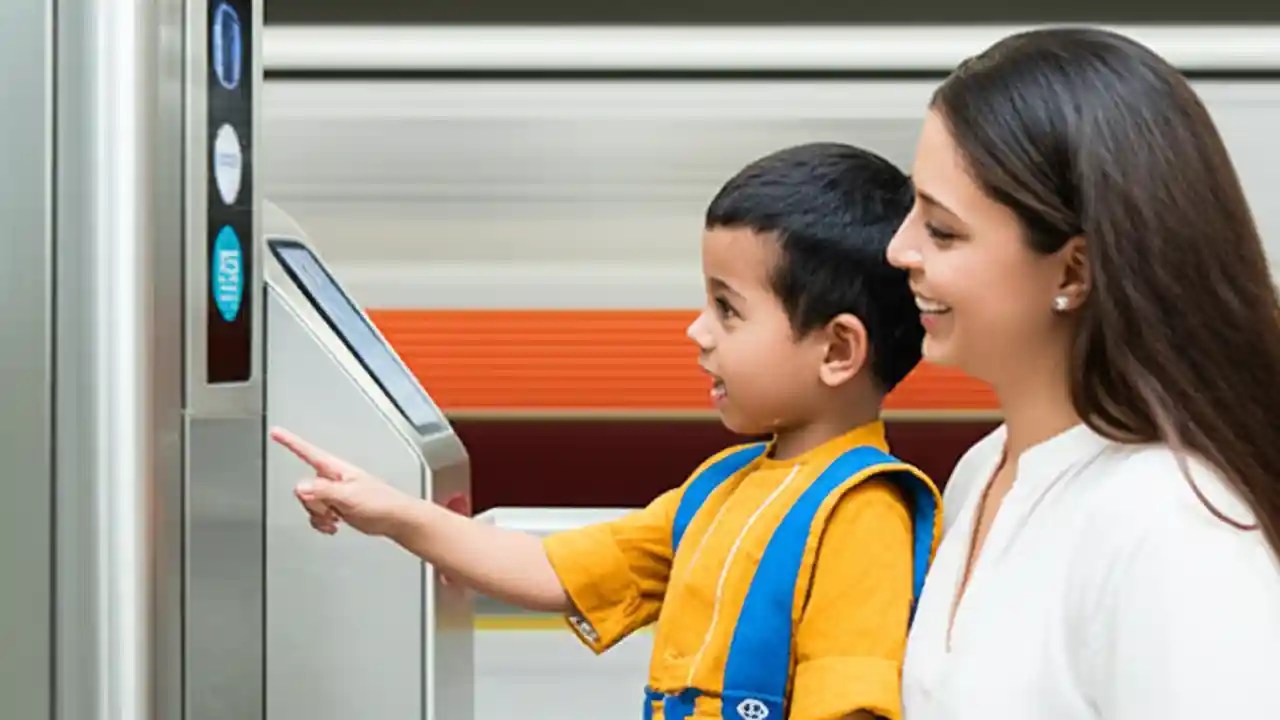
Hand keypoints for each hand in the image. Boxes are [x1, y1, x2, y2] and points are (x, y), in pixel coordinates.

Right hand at [271, 426, 416, 537]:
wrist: (393, 519)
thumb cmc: (380, 502)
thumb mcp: (349, 495)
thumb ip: (323, 491)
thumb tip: (300, 487)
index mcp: (335, 469)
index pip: (307, 452)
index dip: (290, 442)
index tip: (275, 432)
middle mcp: (331, 479)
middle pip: (304, 488)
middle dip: (314, 503)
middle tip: (332, 508)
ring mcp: (332, 493)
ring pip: (308, 504)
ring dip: (319, 515)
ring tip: (337, 517)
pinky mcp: (334, 507)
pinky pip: (315, 515)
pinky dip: (321, 523)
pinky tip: (335, 525)